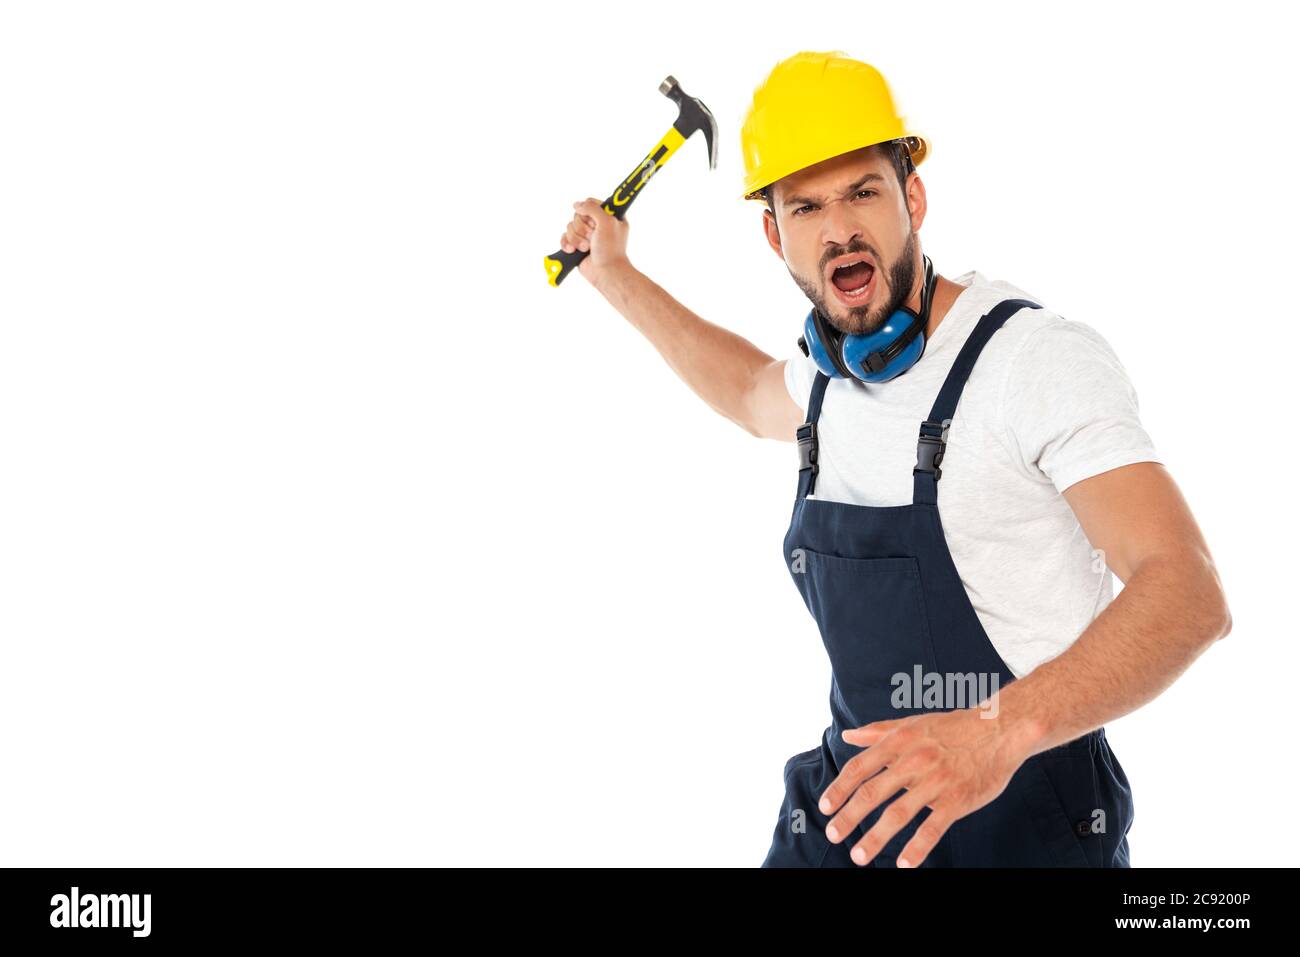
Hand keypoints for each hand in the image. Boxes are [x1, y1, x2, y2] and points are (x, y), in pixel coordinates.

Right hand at [558, 197, 629, 284]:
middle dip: (583, 228)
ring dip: (577, 239)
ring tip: (586, 248)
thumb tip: (577, 204)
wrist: (605, 272)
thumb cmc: (611, 250)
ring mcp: (586, 236)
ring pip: (570, 226)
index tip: (594, 221)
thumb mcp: (606, 222)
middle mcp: (597, 224)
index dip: (590, 210)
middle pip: (578, 215)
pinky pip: (564, 238)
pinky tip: (573, 251)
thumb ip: (592, 208)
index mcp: (609, 217)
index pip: (592, 203)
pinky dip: (567, 244)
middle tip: (593, 237)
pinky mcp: (577, 246)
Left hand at [819, 704, 1036, 866]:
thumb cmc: (953, 728)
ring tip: (858, 855)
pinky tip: (904, 864)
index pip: (860, 767)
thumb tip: (847, 736)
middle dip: (849, 816)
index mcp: (899, 742)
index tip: (825, 808)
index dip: (839, 789)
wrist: (1000, 730)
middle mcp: (913, 760)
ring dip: (875, 837)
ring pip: (898, 813)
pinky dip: (917, 848)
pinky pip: (933, 828)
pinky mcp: (958, 799)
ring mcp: (936, 781)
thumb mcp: (912, 724)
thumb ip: (878, 732)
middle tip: (833, 835)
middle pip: (872, 792)